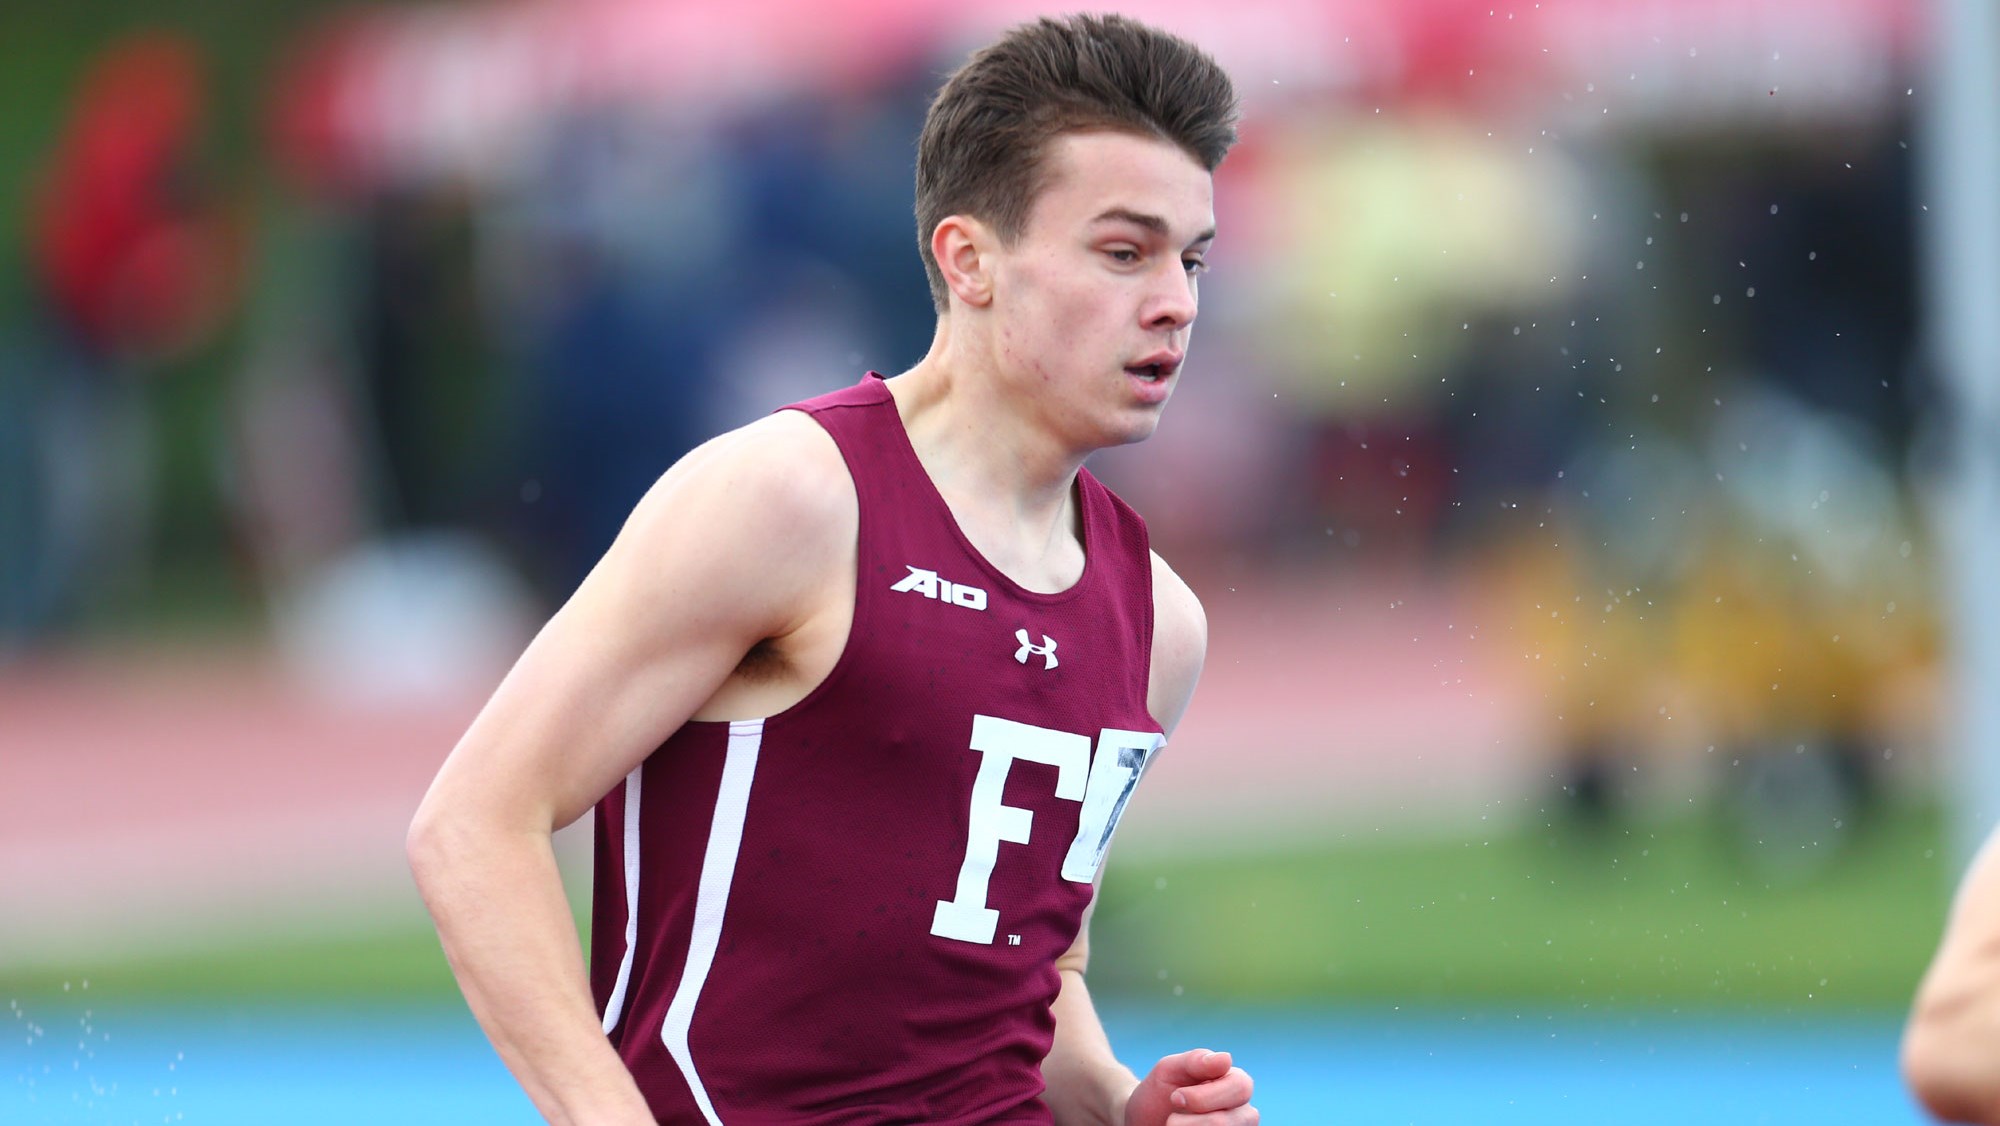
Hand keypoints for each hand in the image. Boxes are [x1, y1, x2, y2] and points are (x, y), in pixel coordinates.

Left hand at [1122, 1048, 1255, 1125]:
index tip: (1175, 1098)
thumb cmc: (1160, 1093)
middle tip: (1171, 1120)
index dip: (1205, 1096)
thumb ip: (1196, 1061)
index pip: (1239, 1087)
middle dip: (1196, 1121)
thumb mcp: (1170, 1070)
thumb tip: (1226, 1059)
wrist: (1144, 1121)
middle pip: (1231, 1120)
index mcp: (1234, 1081)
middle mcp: (1243, 1109)